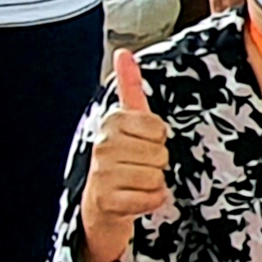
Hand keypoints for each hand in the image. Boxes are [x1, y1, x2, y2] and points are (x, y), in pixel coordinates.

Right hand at [80, 50, 172, 261]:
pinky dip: (152, 202)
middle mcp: (102, 145)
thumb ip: (130, 88)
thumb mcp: (129, 123)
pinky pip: (151, 198)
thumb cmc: (122, 162)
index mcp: (111, 122)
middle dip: (158, 165)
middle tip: (139, 169)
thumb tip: (124, 53)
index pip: (158, 128)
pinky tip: (137, 200)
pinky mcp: (106, 201)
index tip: (143, 146)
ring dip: (154, 185)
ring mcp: (102, 174)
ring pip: (156, 176)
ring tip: (137, 184)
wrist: (102, 208)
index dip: (159, 141)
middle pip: (160, 153)